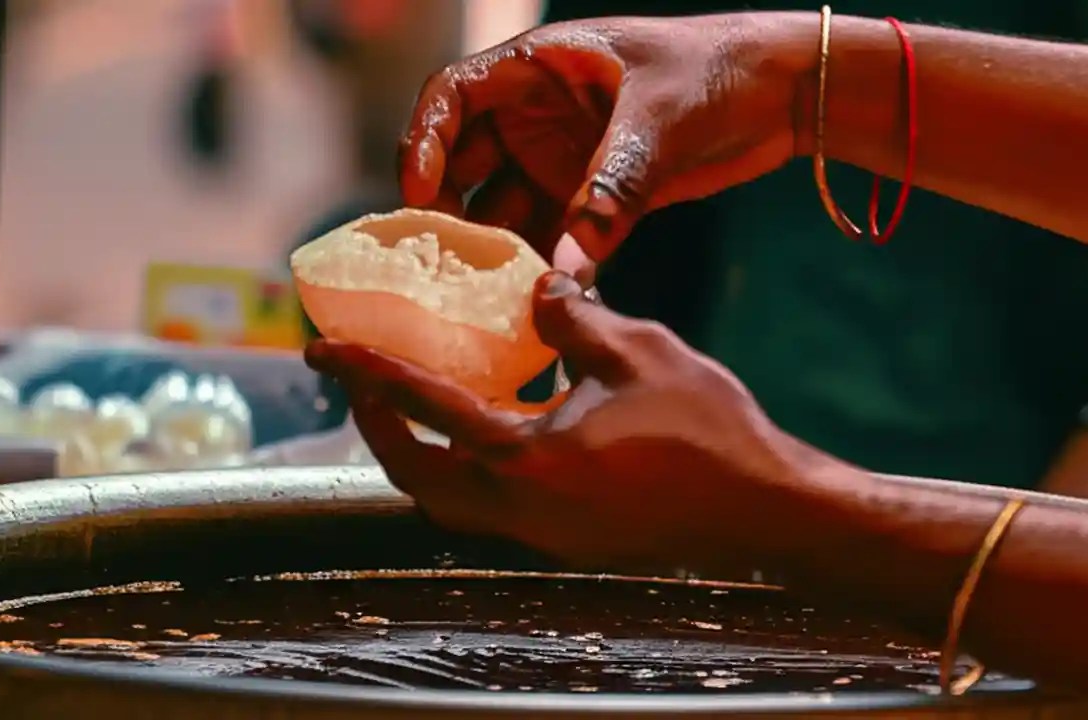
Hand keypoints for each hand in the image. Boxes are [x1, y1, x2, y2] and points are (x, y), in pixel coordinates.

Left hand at [304, 273, 850, 571]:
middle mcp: (521, 507)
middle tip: (356, 382)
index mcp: (526, 457)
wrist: (763, 509)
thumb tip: (536, 294)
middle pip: (415, 475)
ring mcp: (542, 533)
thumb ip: (573, 320)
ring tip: (406, 407)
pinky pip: (488, 509)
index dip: (368, 371)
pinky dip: (464, 471)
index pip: (426, 407)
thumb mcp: (638, 349)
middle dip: (375, 427)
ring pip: (447, 502)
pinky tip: (484, 432)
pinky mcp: (565, 541)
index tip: (324, 346)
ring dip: (418, 455)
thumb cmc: (707, 428)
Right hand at [397, 13, 817, 276]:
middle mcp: (535, 112)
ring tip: (480, 298)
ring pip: (503, 208)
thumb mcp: (659, 121)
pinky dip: (541, 269)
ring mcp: (560, 157)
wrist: (783, 92)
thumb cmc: (717, 71)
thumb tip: (571, 268)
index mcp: (539, 66)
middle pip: (463, 162)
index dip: (424, 140)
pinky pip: (550, 236)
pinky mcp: (590, 197)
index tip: (416, 193)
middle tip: (437, 264)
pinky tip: (533, 306)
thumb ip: (612, 189)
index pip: (454, 95)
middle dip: (447, 211)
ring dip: (493, 251)